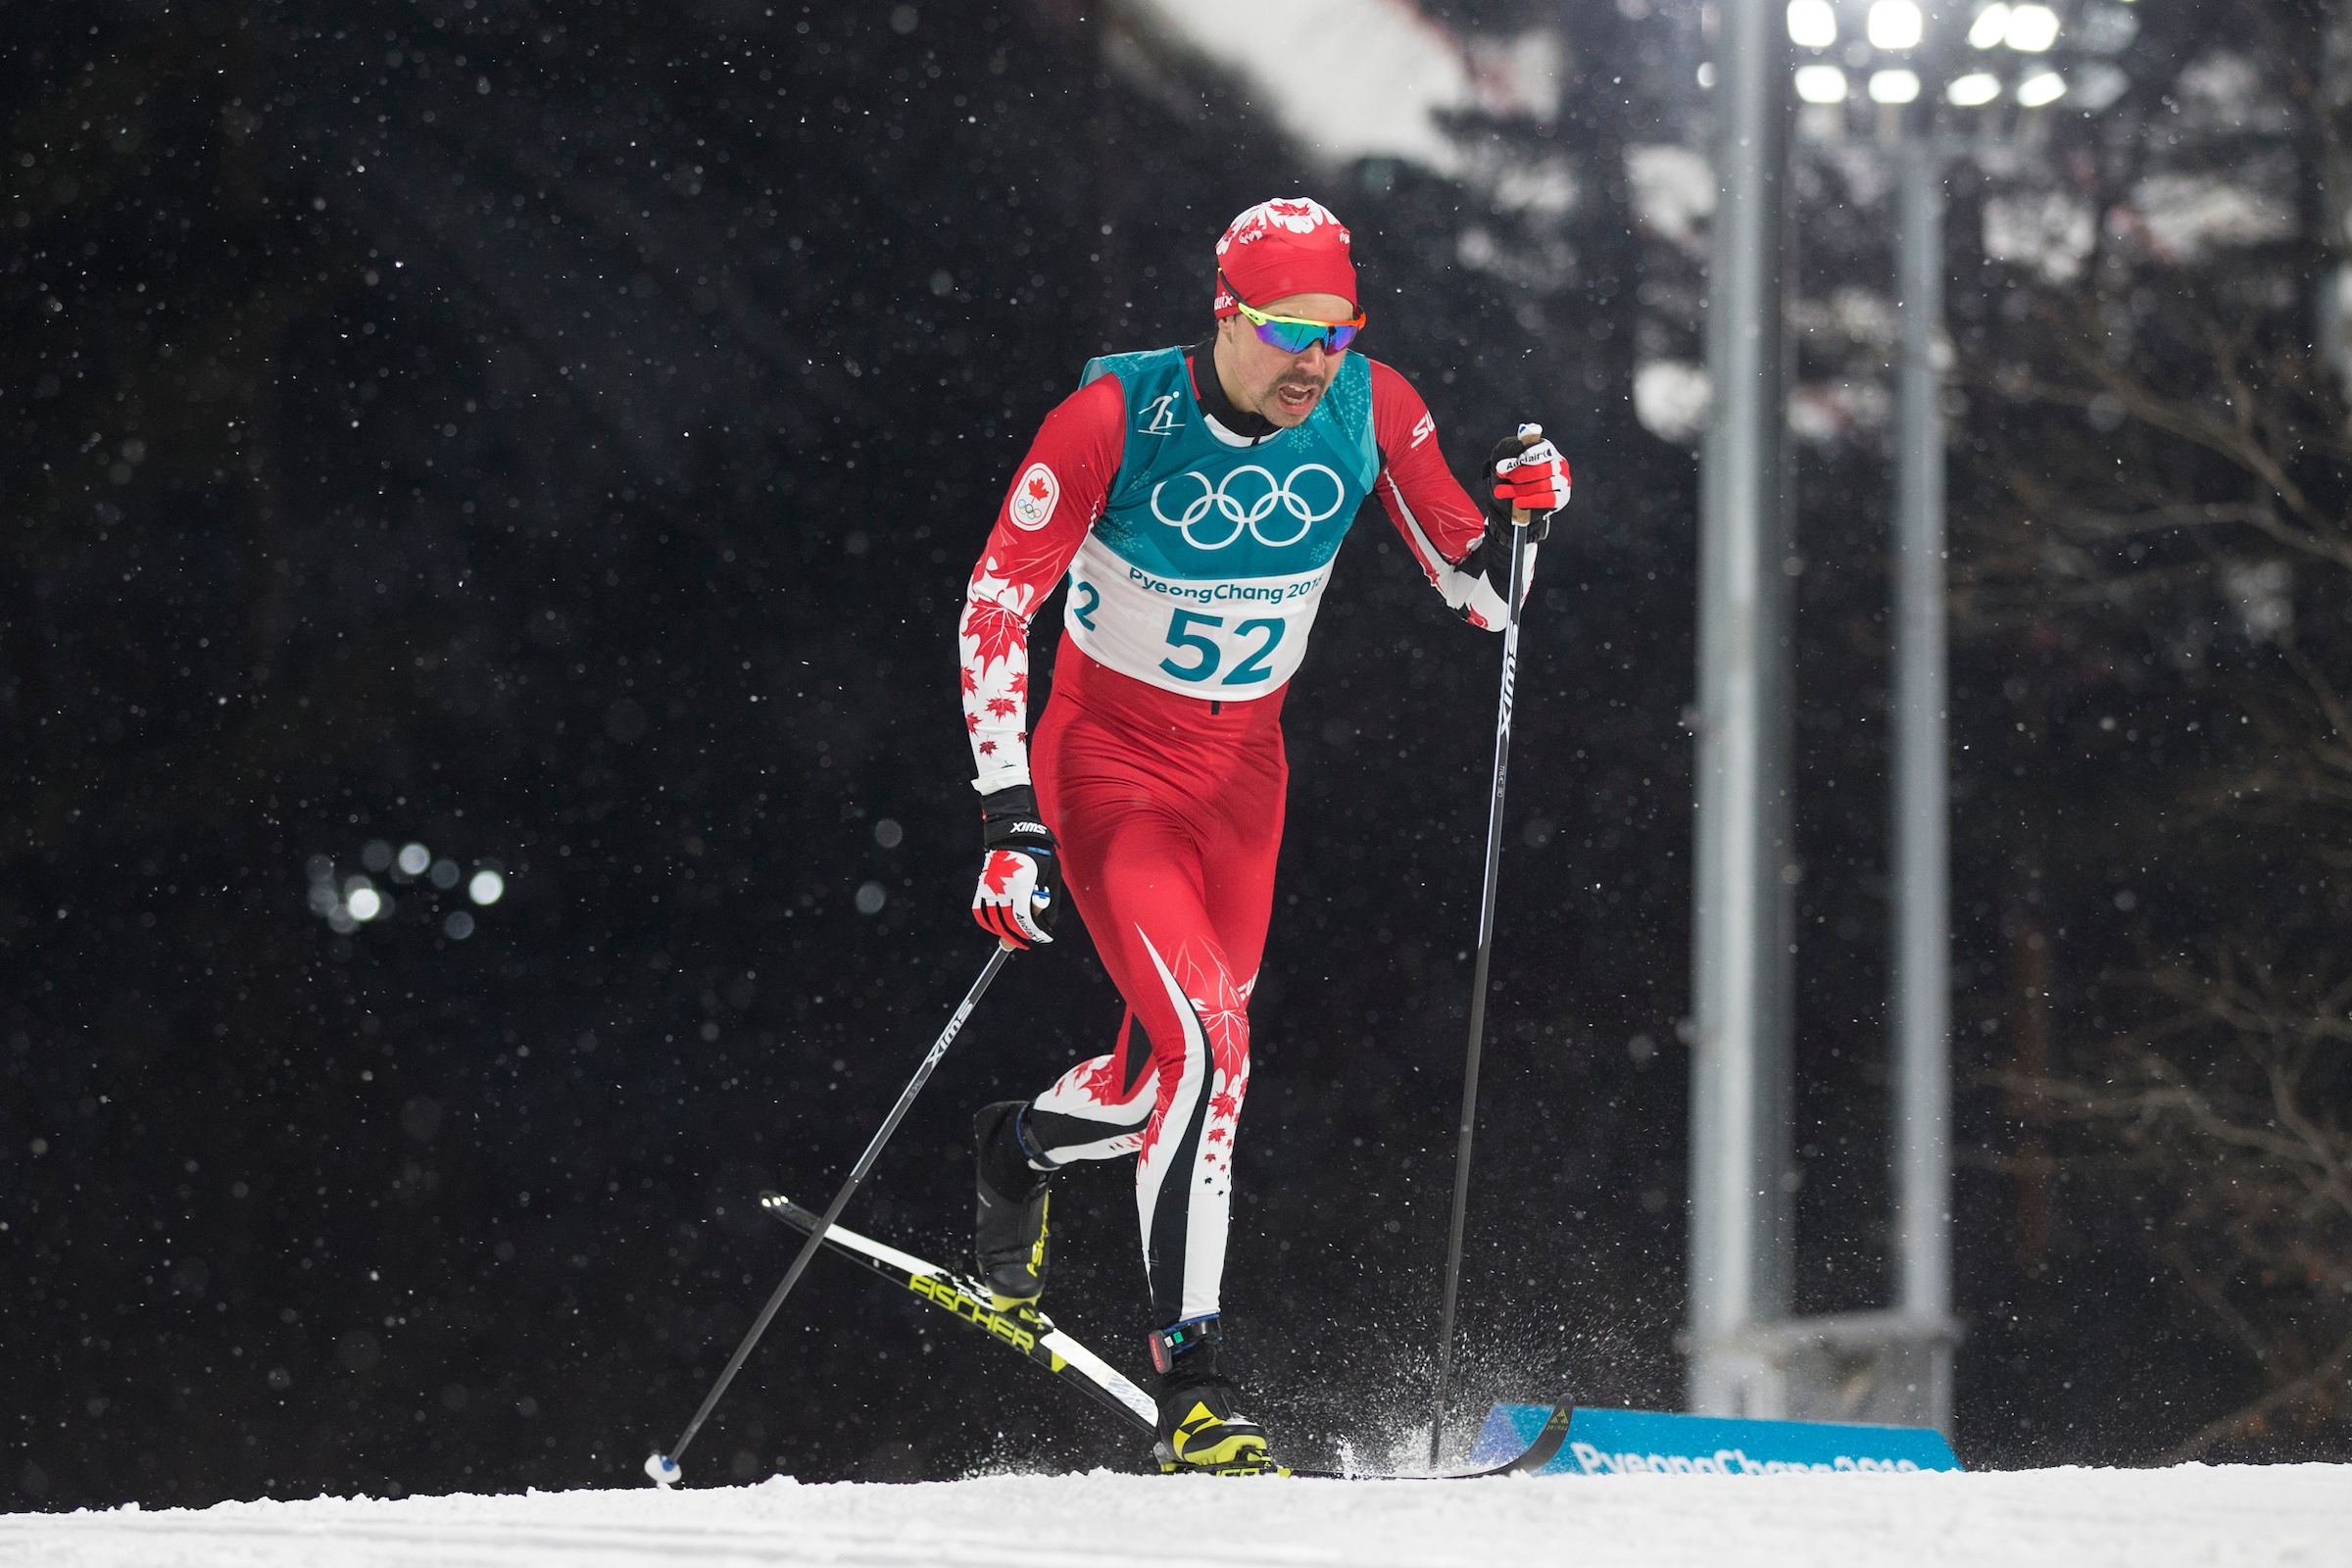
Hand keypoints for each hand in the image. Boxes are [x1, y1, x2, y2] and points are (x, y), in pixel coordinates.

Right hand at [972, 784, 1060, 947]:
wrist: (1015, 831)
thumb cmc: (1039, 853)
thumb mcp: (1051, 875)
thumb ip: (1051, 902)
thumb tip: (1046, 926)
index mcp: (1022, 885)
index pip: (1025, 920)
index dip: (1036, 934)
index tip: (1045, 938)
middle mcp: (1003, 888)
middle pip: (1008, 924)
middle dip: (1020, 937)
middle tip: (1029, 941)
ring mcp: (989, 887)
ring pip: (993, 921)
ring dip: (1004, 933)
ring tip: (1014, 938)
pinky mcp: (982, 885)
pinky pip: (979, 911)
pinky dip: (987, 923)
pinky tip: (997, 928)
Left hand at [1490, 428, 1570, 525]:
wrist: (1513, 496)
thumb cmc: (1511, 470)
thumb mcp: (1505, 454)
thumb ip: (1510, 447)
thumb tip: (1518, 445)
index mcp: (1547, 448)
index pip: (1542, 450)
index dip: (1524, 458)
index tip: (1503, 466)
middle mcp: (1559, 463)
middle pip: (1541, 470)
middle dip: (1518, 475)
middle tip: (1501, 478)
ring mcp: (1563, 481)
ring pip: (1542, 486)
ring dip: (1518, 490)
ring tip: (1499, 492)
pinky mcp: (1562, 497)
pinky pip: (1549, 500)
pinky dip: (1531, 501)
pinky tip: (1516, 502)